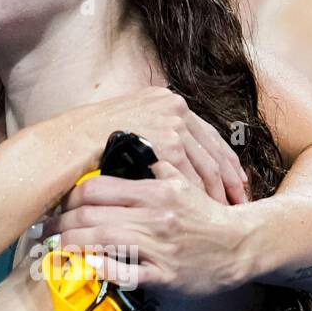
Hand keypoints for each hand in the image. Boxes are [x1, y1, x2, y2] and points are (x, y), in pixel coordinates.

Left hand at [45, 160, 252, 295]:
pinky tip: (85, 267)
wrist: (241, 246)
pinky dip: (101, 269)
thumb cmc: (206, 215)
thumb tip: (129, 146)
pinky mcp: (164, 275)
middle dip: (62, 224)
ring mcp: (158, 247)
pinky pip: (125, 273)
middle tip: (46, 231)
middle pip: (92, 216)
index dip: (71, 197)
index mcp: (155, 192)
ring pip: (102, 242)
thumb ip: (156, 165)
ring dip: (72, 246)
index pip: (98, 189)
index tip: (59, 204)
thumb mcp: (182, 183)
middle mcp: (154, 217)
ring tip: (55, 249)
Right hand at [69, 87, 248, 205]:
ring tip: (228, 211)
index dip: (223, 158)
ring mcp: (172, 123)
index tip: (235, 179)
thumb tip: (172, 153)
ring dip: (220, 190)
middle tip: (241, 199)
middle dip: (230, 177)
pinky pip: (192, 175)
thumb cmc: (92, 141)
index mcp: (165, 100)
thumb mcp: (128, 126)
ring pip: (208, 164)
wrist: (71, 143)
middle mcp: (173, 106)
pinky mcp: (168, 142)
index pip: (206, 133)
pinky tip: (206, 211)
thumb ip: (153, 132)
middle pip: (214, 147)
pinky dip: (202, 195)